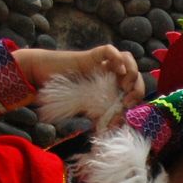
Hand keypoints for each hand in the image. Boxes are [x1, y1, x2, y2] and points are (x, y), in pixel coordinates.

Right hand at [13, 45, 146, 107]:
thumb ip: (100, 118)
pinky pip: (110, 50)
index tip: (128, 107)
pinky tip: (117, 70)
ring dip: (132, 71)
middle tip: (128, 98)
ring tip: (124, 84)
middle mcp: (111, 72)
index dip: (136, 96)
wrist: (45, 78)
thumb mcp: (87, 109)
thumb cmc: (65, 93)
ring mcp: (103, 63)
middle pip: (135, 73)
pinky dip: (117, 58)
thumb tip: (111, 132)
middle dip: (137, 86)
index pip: (134, 87)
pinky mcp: (93, 55)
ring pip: (128, 58)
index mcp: (113, 85)